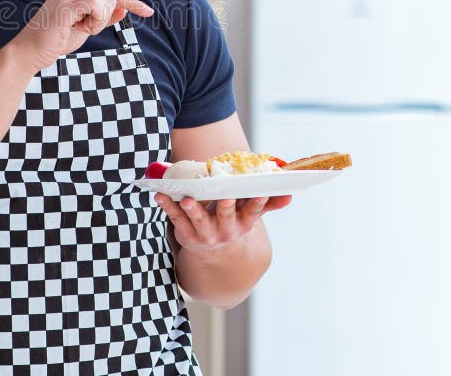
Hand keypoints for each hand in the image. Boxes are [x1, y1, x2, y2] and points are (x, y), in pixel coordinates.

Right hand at [9, 0, 152, 71]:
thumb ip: (104, 16)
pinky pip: (98, 8)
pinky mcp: (68, 0)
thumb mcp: (86, 27)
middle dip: (101, 21)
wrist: (31, 52)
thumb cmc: (56, 39)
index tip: (149, 11)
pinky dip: (93, 23)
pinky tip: (75, 27)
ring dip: (95, 24)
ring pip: (107, 5)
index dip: (131, 2)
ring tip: (73, 27)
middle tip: (77, 28)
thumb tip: (123, 8)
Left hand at [155, 193, 291, 252]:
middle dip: (225, 205)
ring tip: (187, 198)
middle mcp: (226, 230)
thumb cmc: (233, 224)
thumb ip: (267, 204)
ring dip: (192, 209)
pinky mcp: (187, 234)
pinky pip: (176, 219)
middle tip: (225, 195)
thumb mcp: (249, 216)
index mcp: (243, 223)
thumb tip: (289, 194)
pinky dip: (167, 207)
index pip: (252, 212)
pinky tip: (160, 195)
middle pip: (226, 215)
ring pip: (199, 220)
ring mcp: (206, 234)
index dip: (256, 203)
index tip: (257, 193)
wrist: (215, 257)